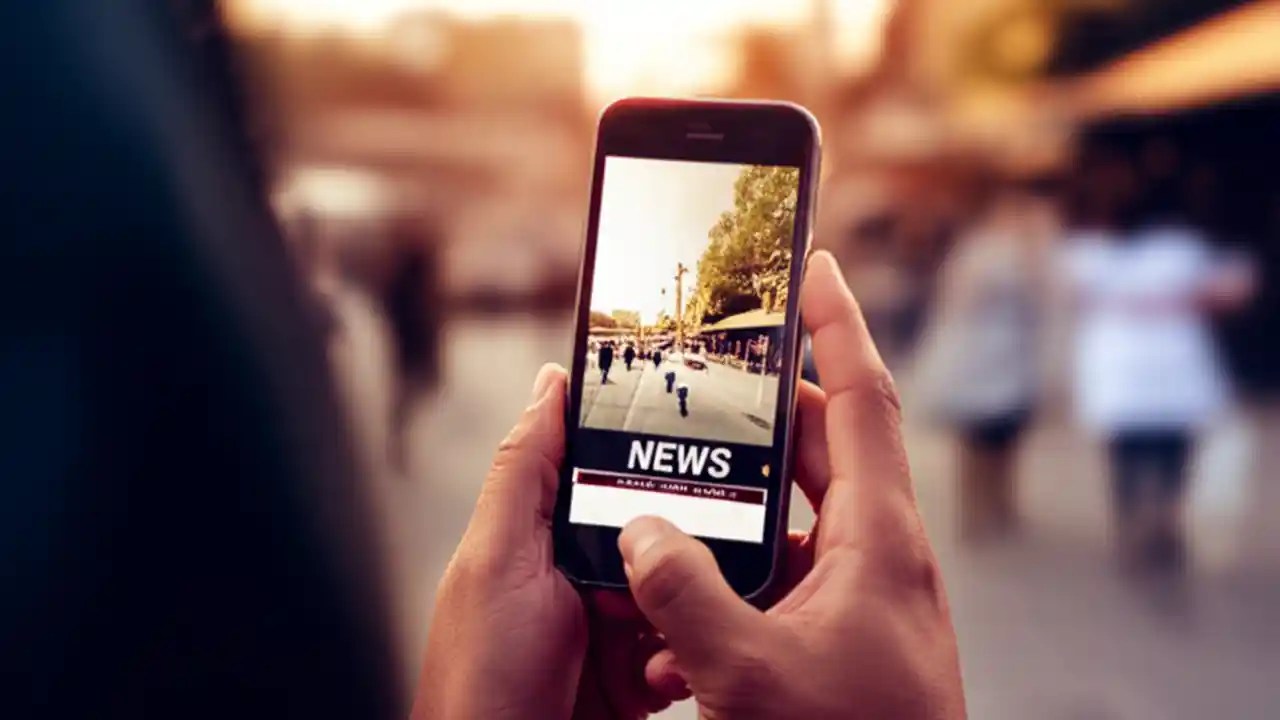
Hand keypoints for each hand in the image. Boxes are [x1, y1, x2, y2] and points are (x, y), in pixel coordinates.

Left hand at [414, 365, 671, 718]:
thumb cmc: (477, 682)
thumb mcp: (497, 561)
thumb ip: (523, 473)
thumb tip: (549, 386)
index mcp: (544, 533)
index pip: (605, 466)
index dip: (647, 445)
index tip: (698, 422)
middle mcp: (582, 572)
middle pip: (661, 525)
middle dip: (683, 540)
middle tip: (688, 555)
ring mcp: (614, 627)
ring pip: (686, 588)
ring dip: (690, 606)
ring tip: (666, 628)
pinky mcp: (640, 674)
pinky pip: (689, 646)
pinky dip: (689, 658)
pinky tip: (672, 668)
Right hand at [623, 251, 965, 718]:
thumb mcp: (750, 675)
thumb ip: (684, 594)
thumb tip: (642, 533)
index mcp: (879, 541)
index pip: (863, 398)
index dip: (838, 323)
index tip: (813, 262)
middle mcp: (877, 559)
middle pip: (818, 452)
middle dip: (758, 417)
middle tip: (706, 383)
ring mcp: (860, 603)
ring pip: (791, 524)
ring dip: (732, 516)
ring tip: (669, 509)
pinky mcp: (839, 643)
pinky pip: (782, 587)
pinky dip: (733, 585)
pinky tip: (676, 626)